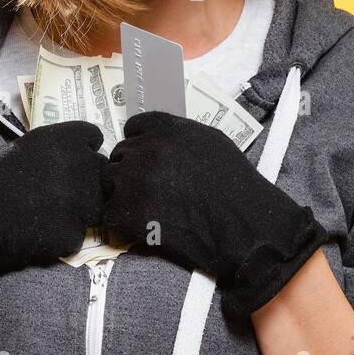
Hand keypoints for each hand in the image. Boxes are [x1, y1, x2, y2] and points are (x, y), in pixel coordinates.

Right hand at [0, 120, 107, 313]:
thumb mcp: (26, 150)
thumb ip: (58, 152)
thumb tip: (82, 160)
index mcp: (66, 137)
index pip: (94, 137)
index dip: (83, 151)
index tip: (69, 161)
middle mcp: (81, 164)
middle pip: (102, 174)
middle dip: (88, 183)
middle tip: (58, 194)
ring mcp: (81, 201)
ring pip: (96, 207)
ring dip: (79, 212)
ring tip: (46, 215)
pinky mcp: (74, 233)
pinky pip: (78, 235)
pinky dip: (62, 238)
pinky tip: (39, 234)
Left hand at [101, 111, 326, 319]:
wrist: (243, 226)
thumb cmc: (235, 185)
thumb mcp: (211, 141)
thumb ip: (178, 134)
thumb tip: (157, 138)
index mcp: (165, 129)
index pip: (132, 128)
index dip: (140, 145)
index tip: (149, 161)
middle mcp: (145, 149)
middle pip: (119, 155)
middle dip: (130, 171)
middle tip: (151, 190)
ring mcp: (134, 181)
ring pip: (110, 183)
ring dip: (122, 195)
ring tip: (146, 209)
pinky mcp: (128, 213)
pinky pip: (110, 213)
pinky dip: (122, 222)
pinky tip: (143, 226)